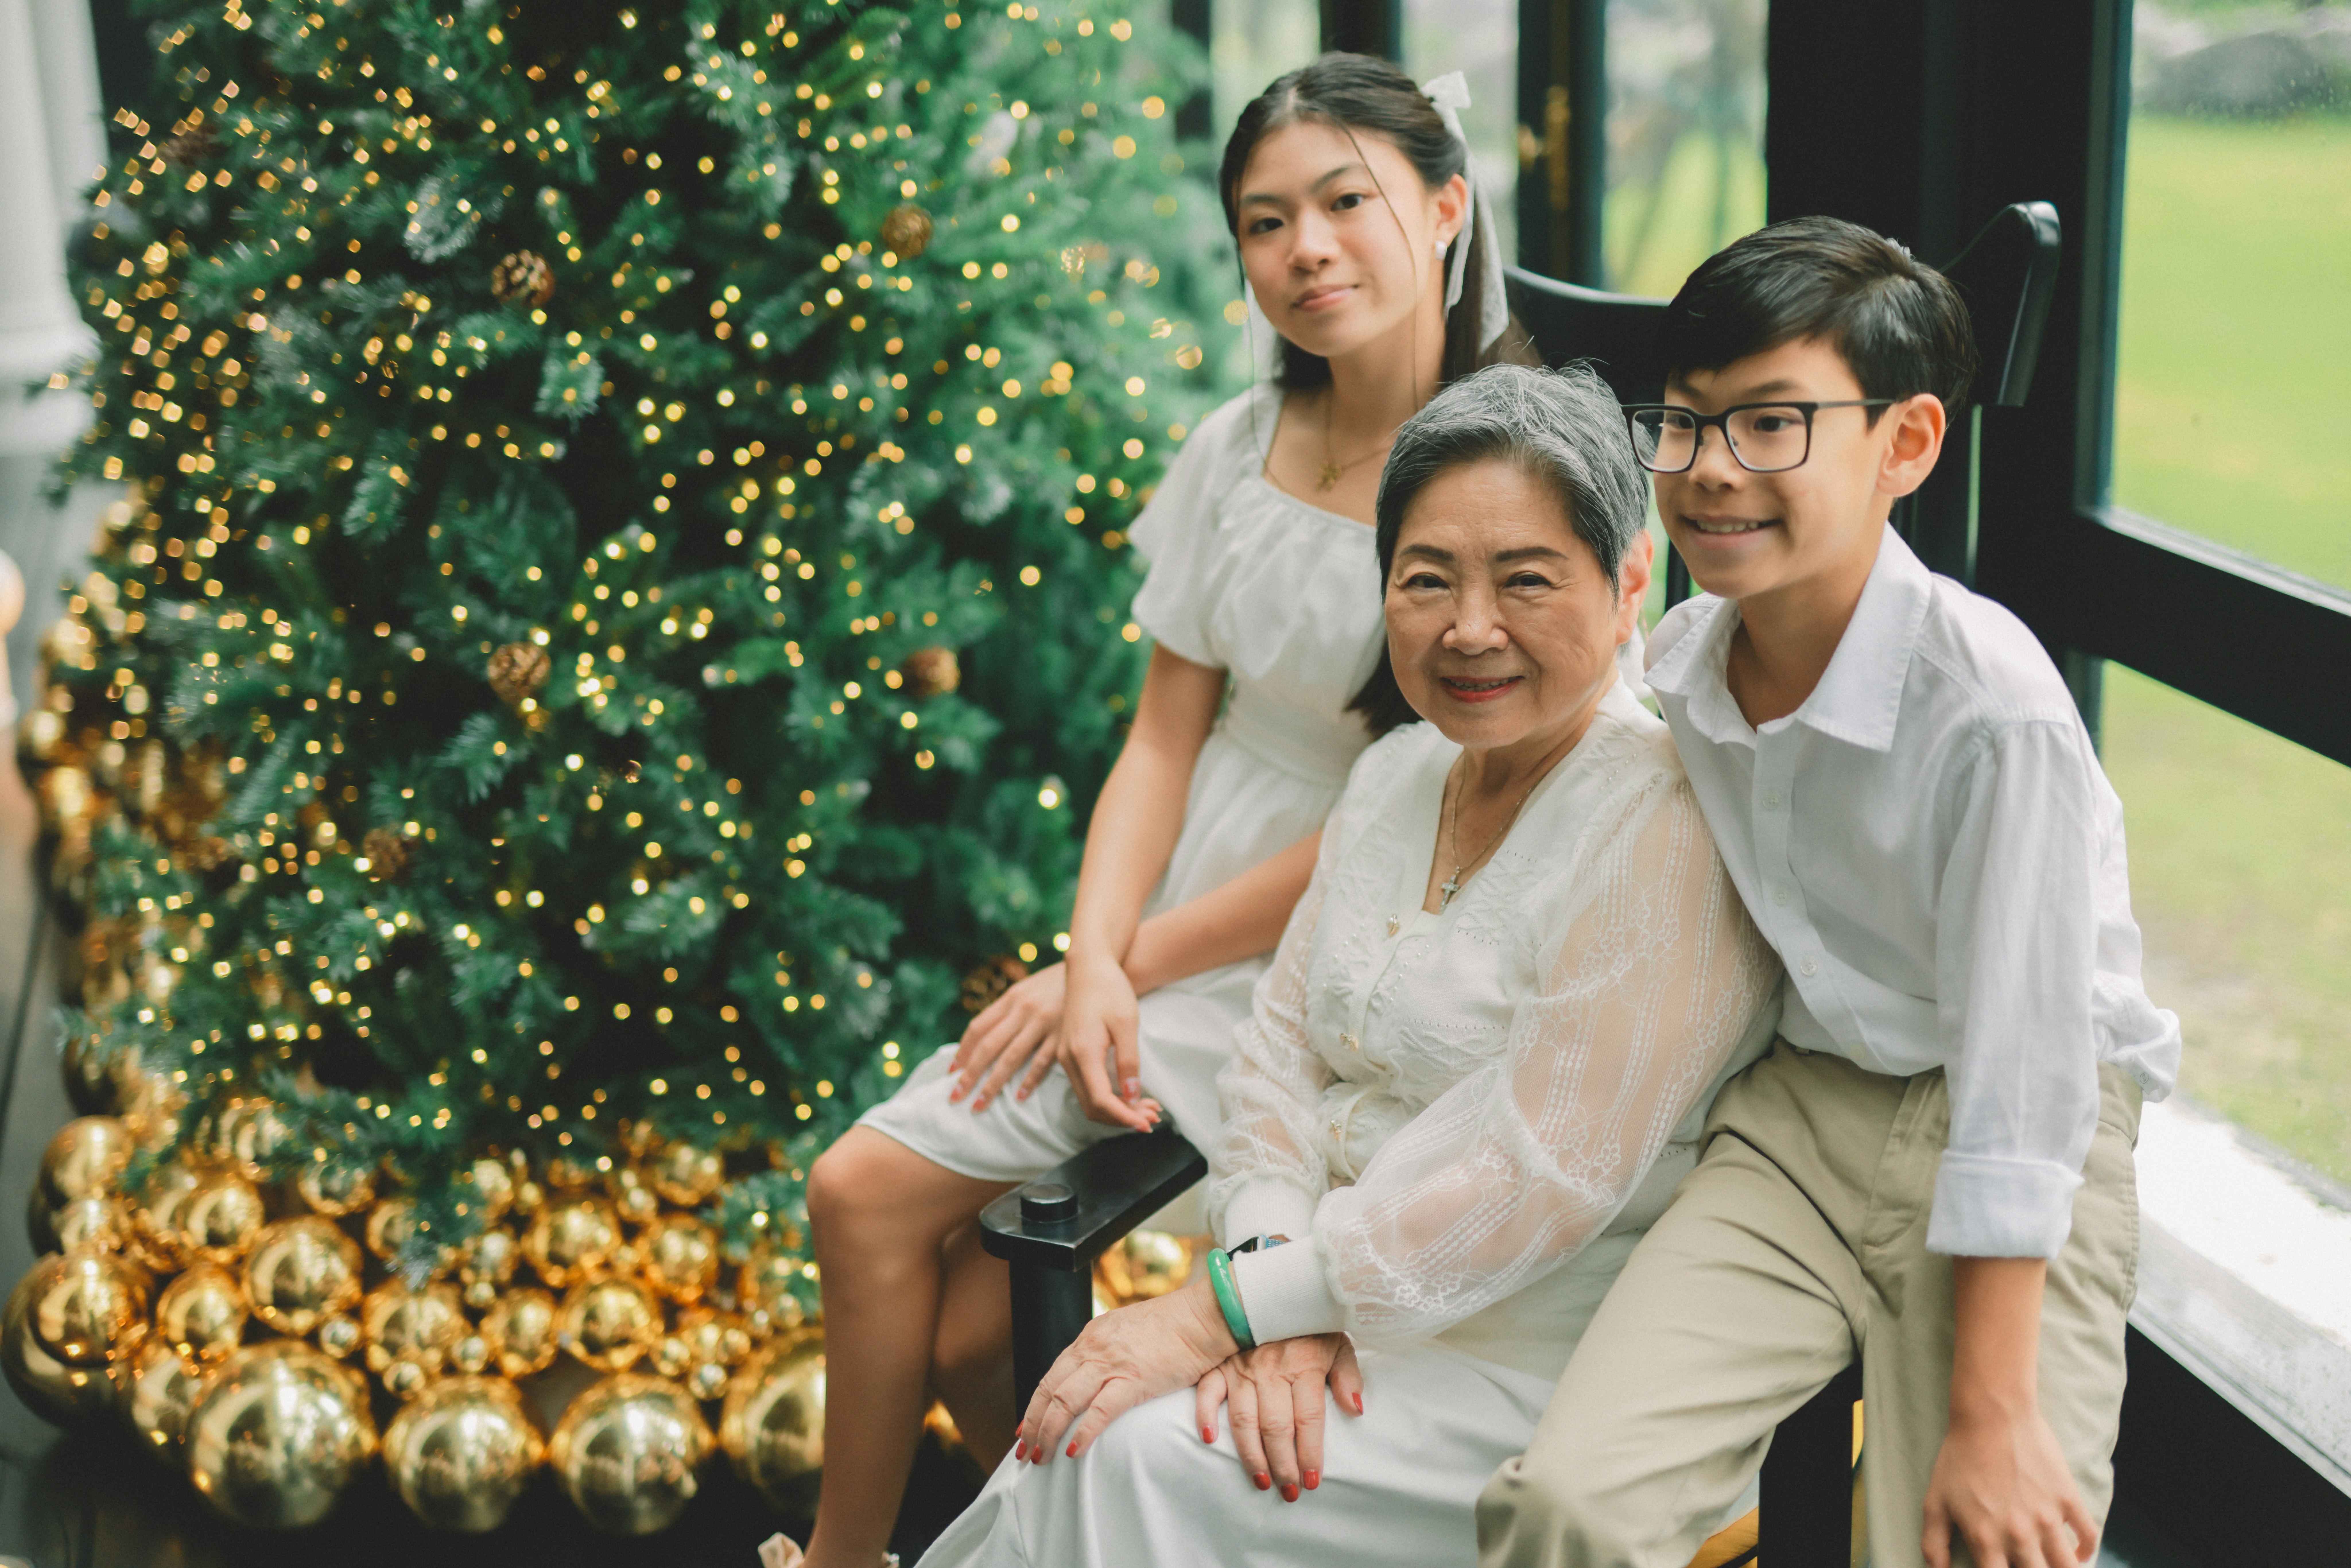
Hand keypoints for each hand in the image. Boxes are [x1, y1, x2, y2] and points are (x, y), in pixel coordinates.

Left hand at [950, 962, 1068, 1110]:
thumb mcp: (1027, 989)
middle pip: (988, 1047)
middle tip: (955, 1097)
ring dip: (992, 1084)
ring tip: (979, 1104)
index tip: (951, 1073)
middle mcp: (1023, 1010)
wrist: (1092, 968)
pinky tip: (1020, 1096)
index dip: (962, 1051)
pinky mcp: (1063, 1033)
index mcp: (1011, 998)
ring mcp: (1042, 1022)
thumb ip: (1007, 1010)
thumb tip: (984, 1037)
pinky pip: (1042, 1060)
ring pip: (1011, 1057)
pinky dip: (1030, 1079)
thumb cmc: (1056, 983)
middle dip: (970, 1074)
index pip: (978, 1028)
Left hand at [1016, 1276, 1234, 1465]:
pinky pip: (1100, 1410)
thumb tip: (1095, 1372)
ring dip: (1048, 1431)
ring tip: (1040, 1456)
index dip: (1034, 1404)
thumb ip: (1108, 1350)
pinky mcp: (1135, 1378)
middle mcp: (1094, 1347)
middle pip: (1049, 1389)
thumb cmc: (1173, 1326)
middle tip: (1024, 1451)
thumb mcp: (1128, 1331)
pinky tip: (1073, 1451)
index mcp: (1092, 1336)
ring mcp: (1112, 1363)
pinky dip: (1083, 1432)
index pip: (1052, 1374)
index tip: (1023, 1428)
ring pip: (1065, 1401)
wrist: (1204, 1315)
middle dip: (1032, 1423)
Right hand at [1054, 951, 1155, 1131]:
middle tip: (1154, 1117)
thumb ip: (1129, 1061)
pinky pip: (1086, 1086)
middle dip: (1123, 1118)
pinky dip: (1107, 1096)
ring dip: (1116, 1109)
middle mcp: (1068, 1059)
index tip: (1148, 1123)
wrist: (1088, 966)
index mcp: (1082, 1052)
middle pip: (1093, 1106)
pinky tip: (1130, 1094)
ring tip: (1148, 1108)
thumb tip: (1133, 1095)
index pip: (1101, 1100)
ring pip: (1088, 1099)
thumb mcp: (1126, 1023)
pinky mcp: (1070, 1053)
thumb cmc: (1109, 989)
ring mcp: (1066, 1057)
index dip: (1125, 1117)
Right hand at [1194, 1333, 1360, 1500]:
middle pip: (1276, 1426)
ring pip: (1244, 1418)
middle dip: (1283, 1464)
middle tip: (1288, 1492)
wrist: (1272, 1288)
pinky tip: (1209, 1439)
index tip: (1312, 1481)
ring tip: (1262, 1481)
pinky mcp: (1219, 1363)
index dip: (1310, 1453)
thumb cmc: (1310, 1321)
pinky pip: (1207, 1391)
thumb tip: (1355, 1410)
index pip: (1308, 1418)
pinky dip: (1204, 1414)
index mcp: (1304, 1365)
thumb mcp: (1338, 1341)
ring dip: (1251, 1454)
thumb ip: (1347, 1375)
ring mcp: (1242, 1367)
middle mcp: (1272, 1369)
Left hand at [1922, 1402, 2097, 1567]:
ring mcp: (2047, 1518)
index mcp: (1986, 1539)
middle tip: (2029, 1564)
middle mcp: (2019, 1535)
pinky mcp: (2068, 1498)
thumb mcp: (1935, 1501)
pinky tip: (2075, 1553)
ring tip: (2052, 1564)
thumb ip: (1934, 1543)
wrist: (1992, 1416)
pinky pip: (2088, 1536)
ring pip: (2067, 1567)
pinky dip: (2085, 1551)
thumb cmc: (1959, 1457)